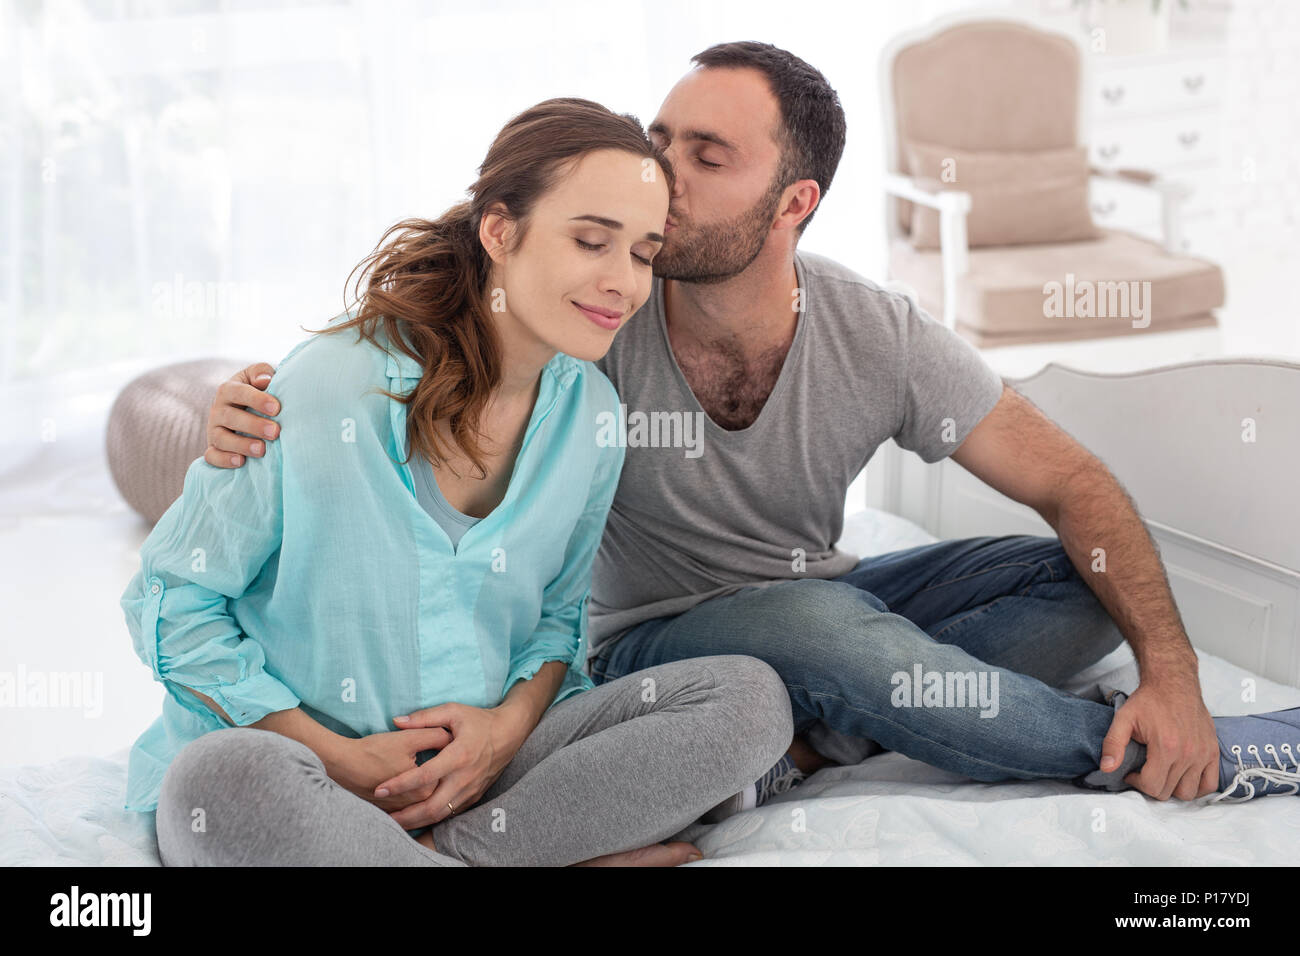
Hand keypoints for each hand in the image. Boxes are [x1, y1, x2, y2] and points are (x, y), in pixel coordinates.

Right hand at [204, 362, 279, 467]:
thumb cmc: (260, 391)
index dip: (256, 399)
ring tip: (262, 450)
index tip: (276, 408)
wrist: (249, 410)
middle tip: (275, 431)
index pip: (238, 392)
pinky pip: (211, 456)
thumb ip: (262, 372)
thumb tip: (265, 380)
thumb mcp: (259, 376)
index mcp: (228, 390)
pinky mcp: (213, 448)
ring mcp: (213, 430)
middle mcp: (217, 410)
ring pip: (221, 438)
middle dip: (253, 425)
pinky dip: (223, 460)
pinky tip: (241, 462)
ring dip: (241, 445)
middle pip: (230, 417)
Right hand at [325, 726, 453, 813]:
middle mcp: (416, 804)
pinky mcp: (388, 811)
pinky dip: (413, 799)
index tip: (450, 750)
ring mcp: (401, 810)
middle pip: (438, 789)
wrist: (341, 764)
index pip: (448, 775)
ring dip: (431, 791)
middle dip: (443, 778)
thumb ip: (435, 736)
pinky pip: (408, 806)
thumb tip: (452, 736)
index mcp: (426, 788)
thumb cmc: (374, 750)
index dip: (450, 761)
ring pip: (423, 800)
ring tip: (430, 775)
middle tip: (443, 763)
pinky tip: (414, 787)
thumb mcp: (408, 738)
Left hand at [377, 702, 530, 829]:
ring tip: (397, 822)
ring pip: (441, 814)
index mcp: (458, 755)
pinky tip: (418, 818)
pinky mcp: (474, 796)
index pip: (424, 776)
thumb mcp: (453, 711)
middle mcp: (464, 777)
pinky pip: (451, 813)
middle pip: (432, 806)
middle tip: (384, 817)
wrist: (510, 733)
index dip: (400, 784)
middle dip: (407, 815)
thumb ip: (424, 717)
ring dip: (418, 821)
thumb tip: (396, 721)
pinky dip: (433, 818)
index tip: (381, 789)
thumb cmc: (479, 720)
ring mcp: (471, 789)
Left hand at [1100, 672, 1219, 800]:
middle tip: (1144, 771)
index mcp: (1166, 747)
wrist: (1174, 683)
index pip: (1152, 786)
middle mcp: (1188, 754)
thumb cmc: (1148, 701)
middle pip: (1168, 792)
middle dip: (1151, 785)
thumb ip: (1112, 744)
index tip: (1131, 771)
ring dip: (1172, 788)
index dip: (1136, 782)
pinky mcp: (1213, 752)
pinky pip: (1209, 784)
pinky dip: (1196, 787)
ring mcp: (1203, 754)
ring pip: (1188, 793)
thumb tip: (1106, 768)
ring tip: (1161, 773)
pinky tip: (1182, 778)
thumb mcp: (1123, 718)